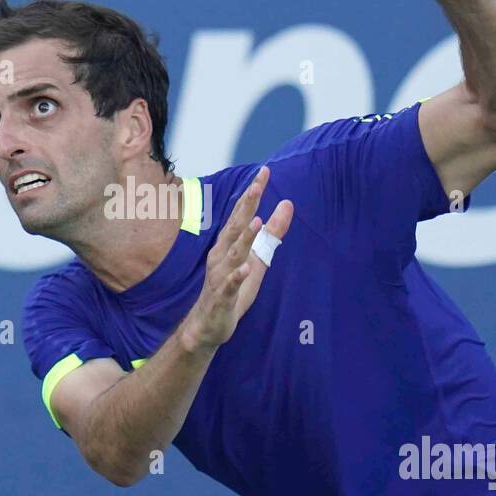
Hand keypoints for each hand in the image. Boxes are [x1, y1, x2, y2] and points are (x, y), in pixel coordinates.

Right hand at [181, 166, 293, 351]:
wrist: (207, 324)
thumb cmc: (232, 288)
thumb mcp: (258, 258)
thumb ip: (272, 232)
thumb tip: (288, 204)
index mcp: (229, 244)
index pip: (241, 213)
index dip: (252, 193)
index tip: (263, 172)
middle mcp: (221, 255)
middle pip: (235, 226)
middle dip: (247, 205)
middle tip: (258, 185)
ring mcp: (220, 275)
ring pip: (233, 254)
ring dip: (244, 238)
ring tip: (256, 222)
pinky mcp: (222, 297)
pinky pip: (229, 285)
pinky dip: (236, 276)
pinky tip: (245, 268)